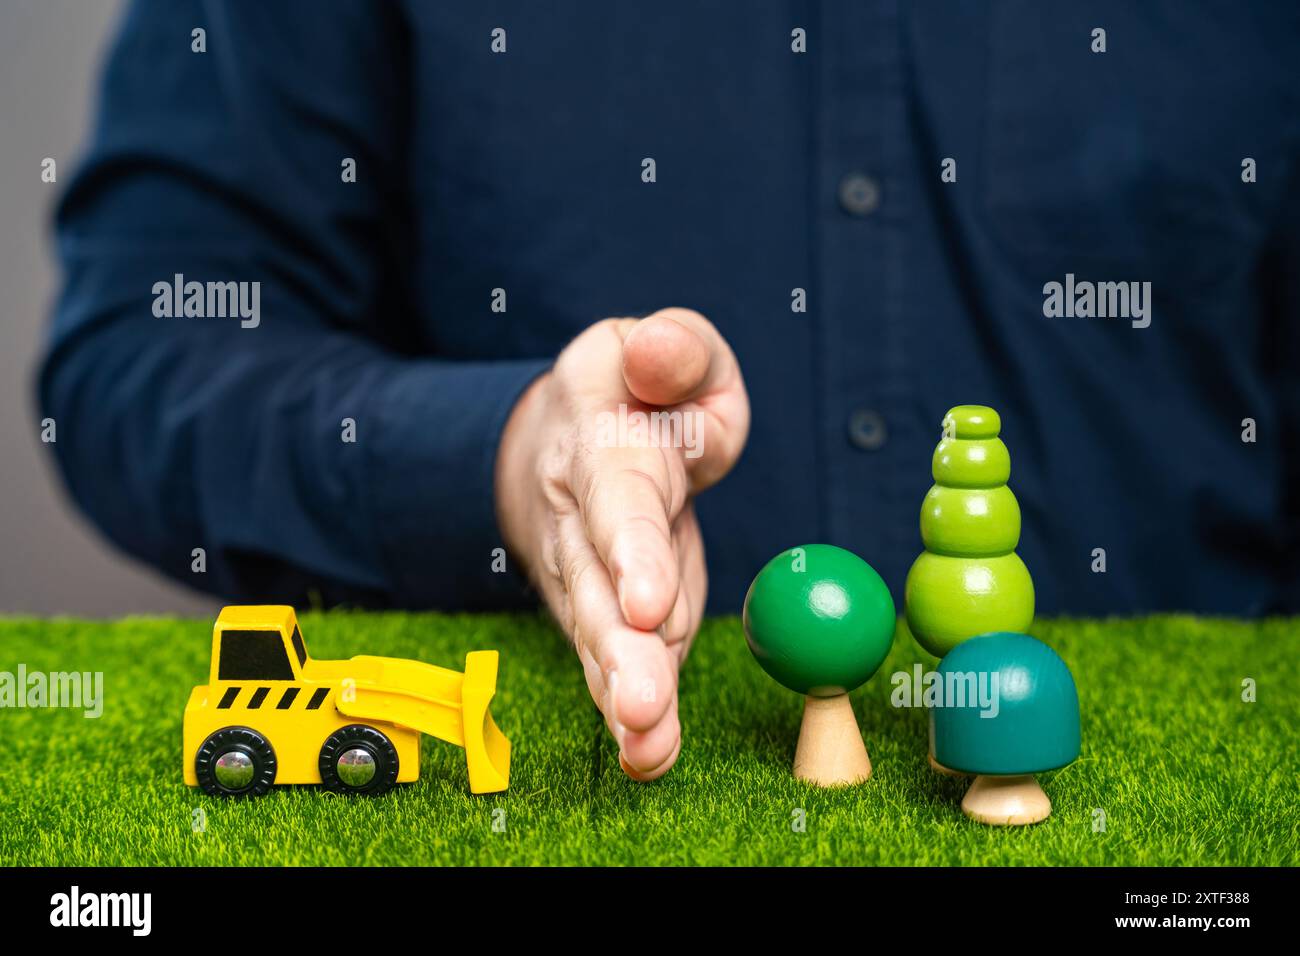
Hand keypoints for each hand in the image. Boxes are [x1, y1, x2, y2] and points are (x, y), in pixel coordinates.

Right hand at [495, 308, 749, 779]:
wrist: (575, 435)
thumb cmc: (638, 392)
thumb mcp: (662, 349)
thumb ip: (676, 350)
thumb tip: (659, 355)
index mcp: (601, 442)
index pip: (615, 499)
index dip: (629, 551)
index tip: (649, 605)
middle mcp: (580, 516)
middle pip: (595, 588)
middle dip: (619, 651)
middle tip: (644, 707)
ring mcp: (587, 572)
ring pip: (599, 637)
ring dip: (622, 694)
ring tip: (648, 747)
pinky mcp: (604, 611)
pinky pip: (613, 660)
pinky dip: (630, 710)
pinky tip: (650, 753)